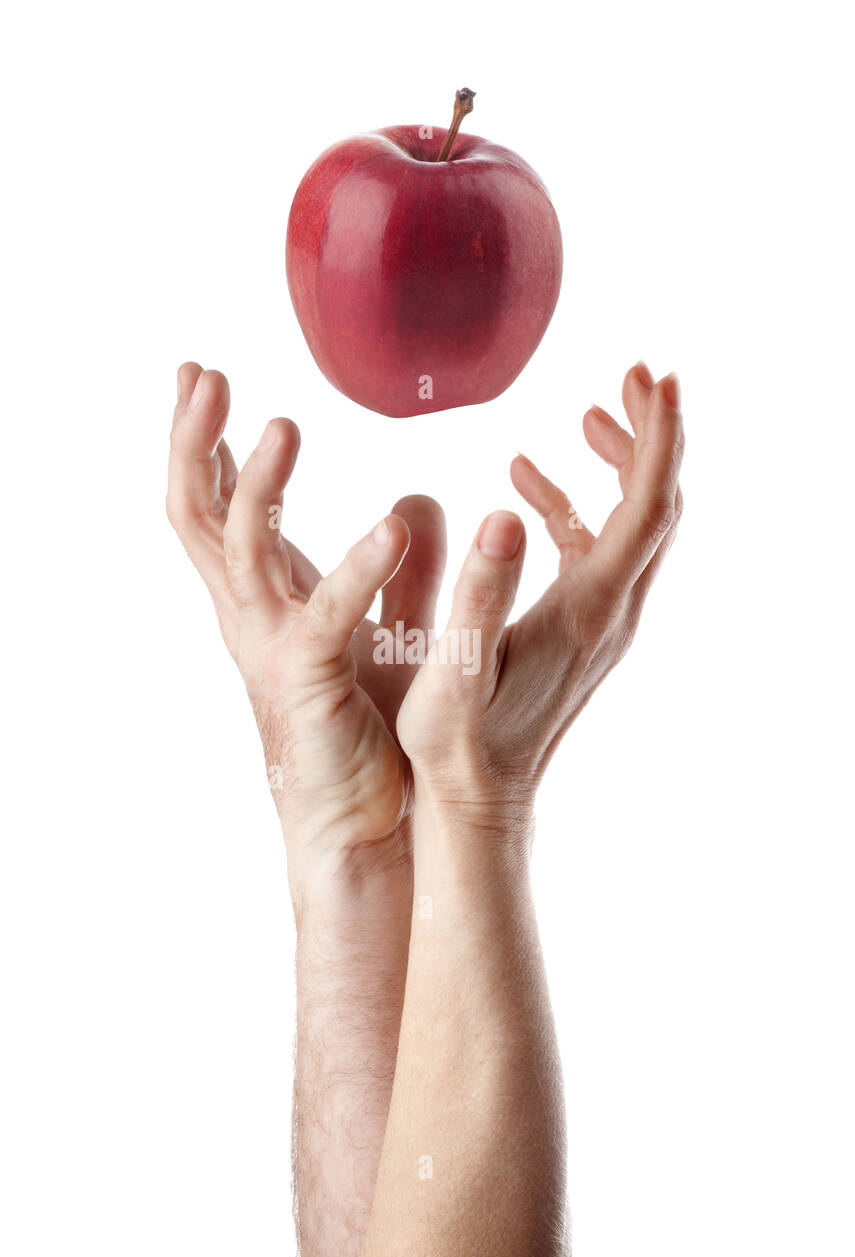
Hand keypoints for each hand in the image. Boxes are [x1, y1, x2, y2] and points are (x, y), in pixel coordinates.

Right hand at [167, 362, 445, 860]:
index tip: (198, 374)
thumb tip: (418, 496)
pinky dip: (357, 569)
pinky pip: (325, 615)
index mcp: (263, 596)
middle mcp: (250, 614)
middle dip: (193, 443)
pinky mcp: (308, 681)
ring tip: (287, 424)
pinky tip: (393, 526)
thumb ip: (394, 566)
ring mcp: (270, 646)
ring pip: (243, 550)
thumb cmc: (361, 726)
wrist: (355, 820)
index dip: (202, 443)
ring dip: (260, 485)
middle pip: (198, 514)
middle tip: (202, 375)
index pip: (216, 504)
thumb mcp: (376, 628)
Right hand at [396, 362, 683, 819]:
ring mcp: (601, 624)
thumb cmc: (458, 743)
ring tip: (584, 419)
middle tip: (629, 375)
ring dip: (619, 468)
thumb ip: (480, 592)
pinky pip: (597, 553)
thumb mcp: (456, 669)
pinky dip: (577, 510)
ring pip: (633, 528)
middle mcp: (611, 612)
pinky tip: (527, 492)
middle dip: (649, 435)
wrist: (479, 804)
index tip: (656, 374)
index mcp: (589, 607)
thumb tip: (506, 513)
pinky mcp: (581, 633)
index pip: (646, 504)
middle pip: (656, 506)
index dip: (656, 436)